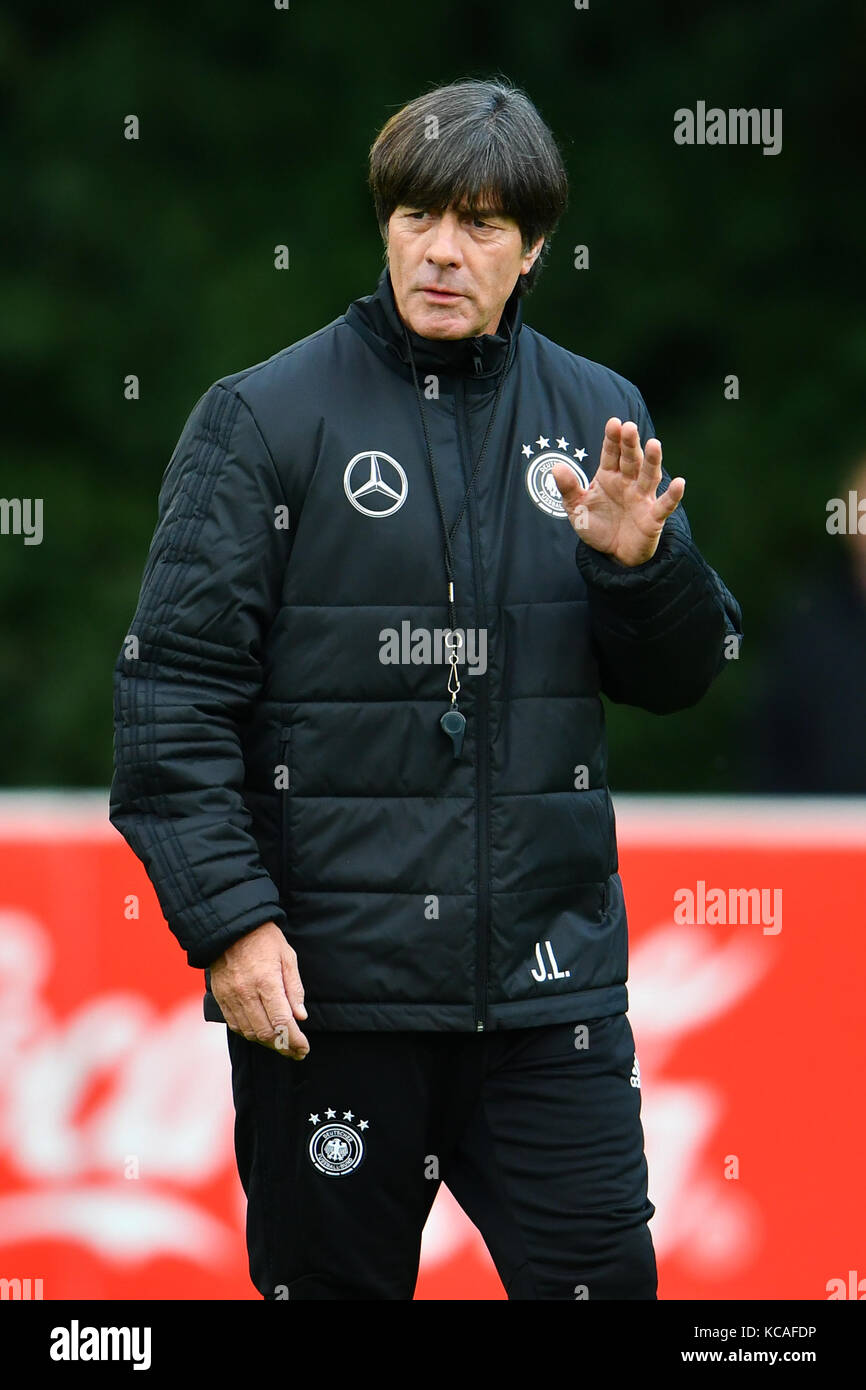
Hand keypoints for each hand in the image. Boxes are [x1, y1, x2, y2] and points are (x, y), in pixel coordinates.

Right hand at [210, 921, 309, 1059]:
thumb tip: (300, 1017)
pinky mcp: (221, 998)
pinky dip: (249, 1033)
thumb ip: (294, 988)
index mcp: (267, 981)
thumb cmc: (265, 939)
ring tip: (281, 1044)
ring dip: (267, 1042)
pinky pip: (234, 1025)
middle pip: (265, 1032)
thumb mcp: (287, 957)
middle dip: (283, 1046)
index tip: (304, 1048)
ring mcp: (231, 997)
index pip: (282, 1021)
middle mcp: (247, 992)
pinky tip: (261, 1033)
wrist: (231, 927)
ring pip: (249, 1032)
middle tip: (296, 1050)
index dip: (294, 1040)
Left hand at [552, 417, 684, 566]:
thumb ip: (568, 488)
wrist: (612, 554)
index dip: (612, 439)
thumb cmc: (596, 525)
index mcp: (609, 476)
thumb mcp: (576, 508)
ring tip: (654, 444)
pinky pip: (665, 505)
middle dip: (630, 444)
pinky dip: (673, 495)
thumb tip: (556, 467)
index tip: (613, 423)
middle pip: (631, 460)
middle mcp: (628, 482)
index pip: (611, 454)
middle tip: (629, 427)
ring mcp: (642, 498)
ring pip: (649, 476)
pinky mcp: (653, 517)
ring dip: (653, 461)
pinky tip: (679, 483)